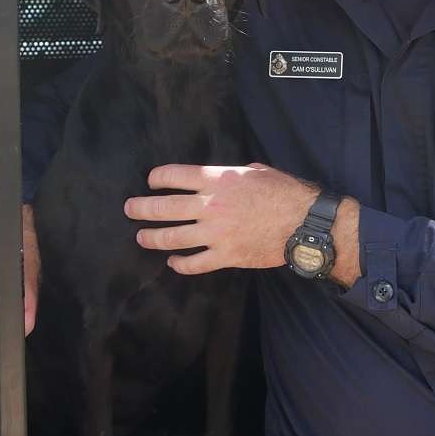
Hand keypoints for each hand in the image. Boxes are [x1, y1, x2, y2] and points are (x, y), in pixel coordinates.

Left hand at [125, 163, 317, 274]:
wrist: (303, 224)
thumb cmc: (285, 193)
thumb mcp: (257, 171)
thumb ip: (233, 174)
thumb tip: (226, 176)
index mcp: (217, 180)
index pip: (173, 176)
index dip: (157, 178)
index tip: (151, 182)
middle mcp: (210, 206)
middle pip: (163, 207)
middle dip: (141, 208)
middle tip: (130, 209)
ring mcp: (216, 233)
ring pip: (172, 238)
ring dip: (152, 237)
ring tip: (142, 237)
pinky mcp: (225, 256)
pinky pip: (195, 263)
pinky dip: (180, 264)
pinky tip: (173, 262)